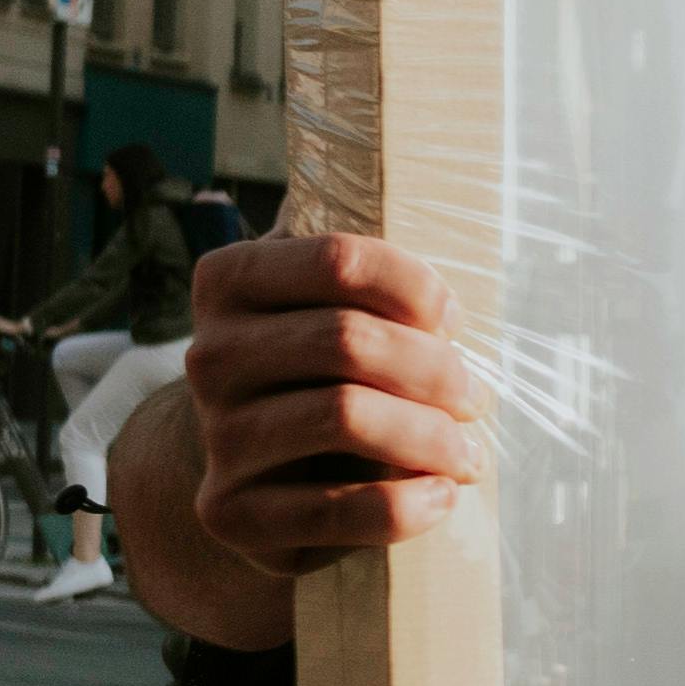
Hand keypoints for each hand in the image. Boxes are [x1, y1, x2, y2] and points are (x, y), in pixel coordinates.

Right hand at [178, 231, 485, 577]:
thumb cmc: (312, 371)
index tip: (453, 317)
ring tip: (467, 454)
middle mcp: (209, 354)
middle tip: (474, 397)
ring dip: (431, 438)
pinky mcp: (231, 512)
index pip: (337, 259)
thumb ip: (353, 256)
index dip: (415, 287)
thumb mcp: (320, 300)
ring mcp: (215, 435)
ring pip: (345, 416)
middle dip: (434, 371)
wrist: (251, 472)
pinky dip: (403, 505)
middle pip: (348, 340)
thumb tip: (404, 174)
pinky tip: (440, 498)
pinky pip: (333, 509)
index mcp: (228, 281)